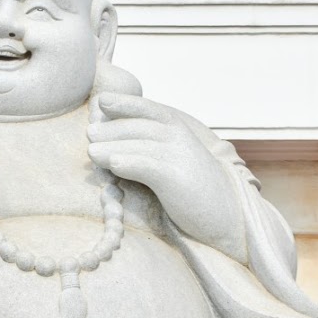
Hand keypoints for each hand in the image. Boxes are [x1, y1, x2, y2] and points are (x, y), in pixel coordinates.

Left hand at [87, 92, 245, 259]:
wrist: (228, 215)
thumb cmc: (195, 191)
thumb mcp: (176, 161)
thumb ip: (152, 149)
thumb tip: (114, 144)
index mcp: (178, 131)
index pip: (148, 110)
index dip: (125, 103)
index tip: (103, 102)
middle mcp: (178, 138)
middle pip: (138, 127)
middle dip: (112, 129)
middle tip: (89, 134)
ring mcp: (179, 156)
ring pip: (139, 144)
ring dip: (112, 146)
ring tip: (91, 152)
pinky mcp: (176, 178)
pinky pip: (148, 166)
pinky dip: (129, 162)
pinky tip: (113, 164)